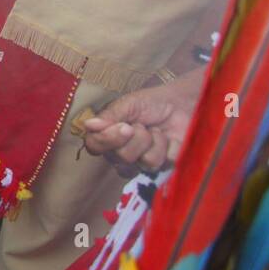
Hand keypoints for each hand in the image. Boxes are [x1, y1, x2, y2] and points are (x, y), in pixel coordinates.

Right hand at [82, 68, 204, 174]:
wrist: (180, 104)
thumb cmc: (150, 103)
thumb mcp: (127, 104)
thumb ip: (109, 116)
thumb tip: (88, 125)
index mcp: (108, 136)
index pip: (95, 147)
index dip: (108, 140)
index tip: (124, 126)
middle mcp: (121, 153)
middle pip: (122, 158)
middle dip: (138, 139)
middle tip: (143, 125)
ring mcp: (143, 162)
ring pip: (146, 163)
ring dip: (156, 142)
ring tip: (158, 131)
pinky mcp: (165, 166)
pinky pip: (166, 163)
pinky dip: (171, 146)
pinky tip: (171, 139)